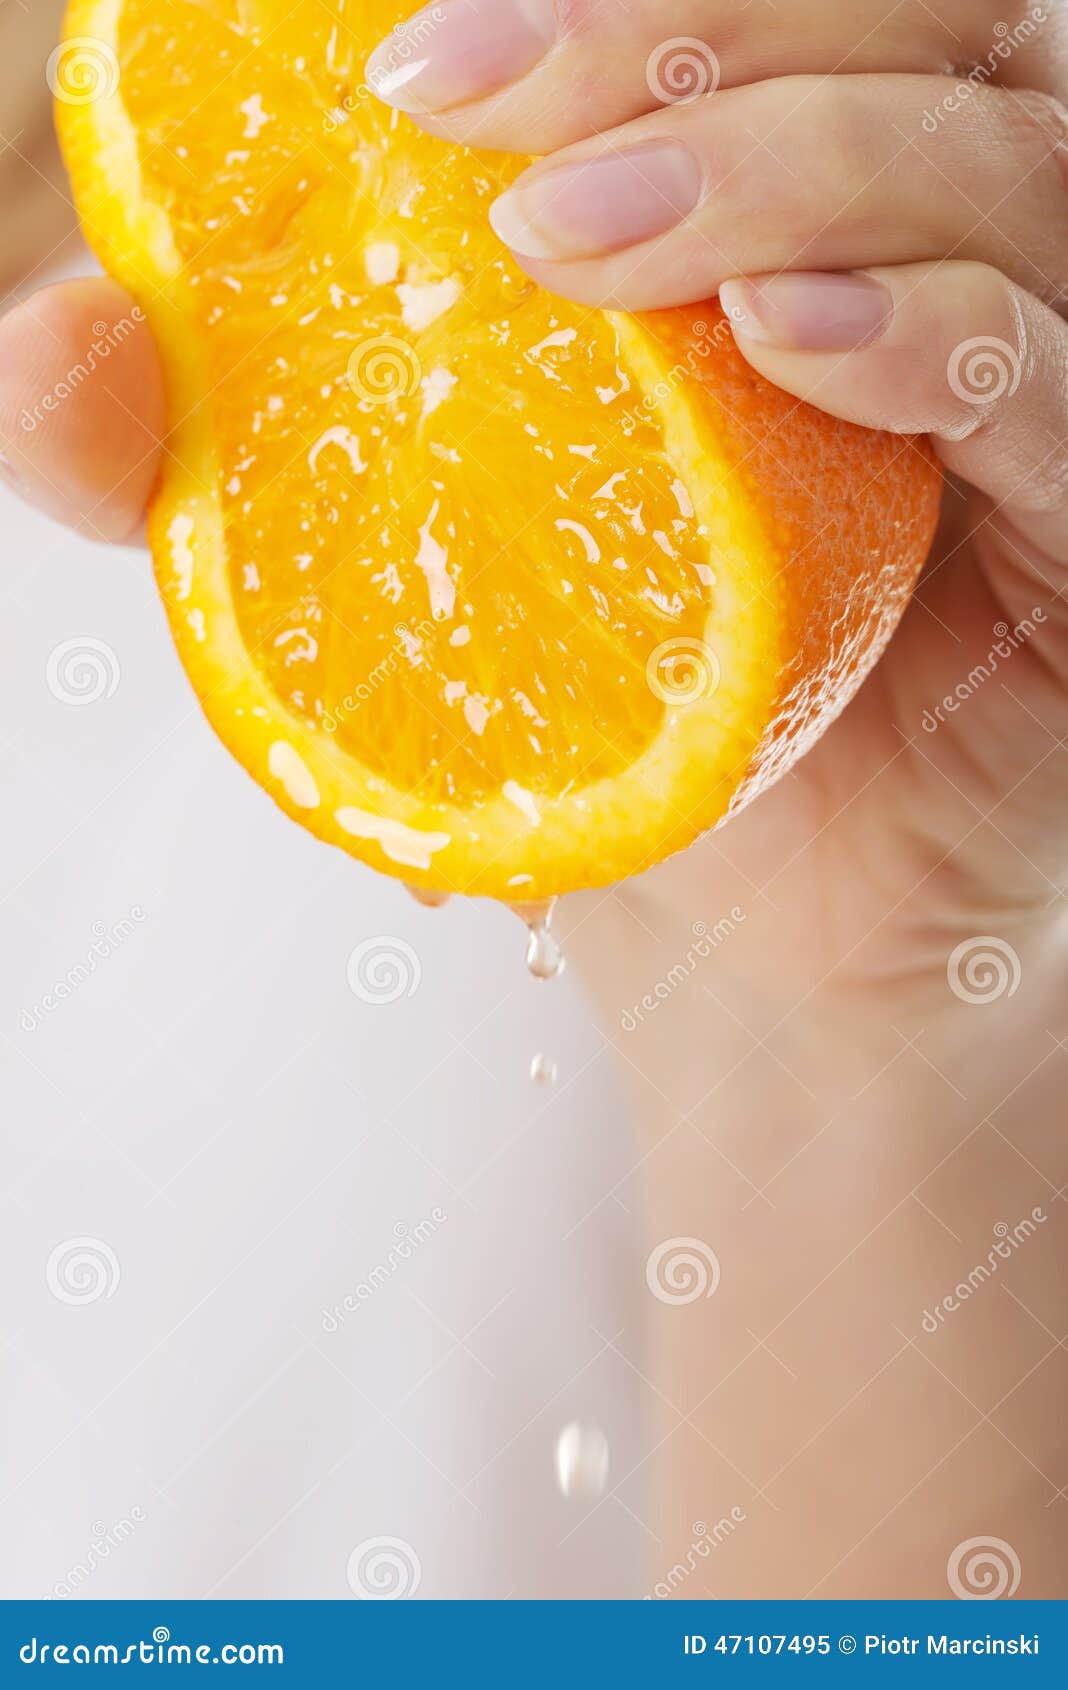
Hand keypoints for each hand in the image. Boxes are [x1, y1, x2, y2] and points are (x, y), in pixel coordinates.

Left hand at [360, 0, 1067, 1592]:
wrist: (748, 951)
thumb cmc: (592, 733)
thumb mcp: (378, 570)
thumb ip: (220, 456)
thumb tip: (61, 348)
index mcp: (782, 232)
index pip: (768, 27)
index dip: (625, 4)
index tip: (421, 68)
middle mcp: (926, 277)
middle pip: (896, 43)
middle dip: (696, 49)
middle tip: (500, 146)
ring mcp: (1028, 402)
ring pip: (995, 172)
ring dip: (798, 165)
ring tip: (591, 245)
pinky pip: (1060, 383)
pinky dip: (944, 334)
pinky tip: (797, 342)